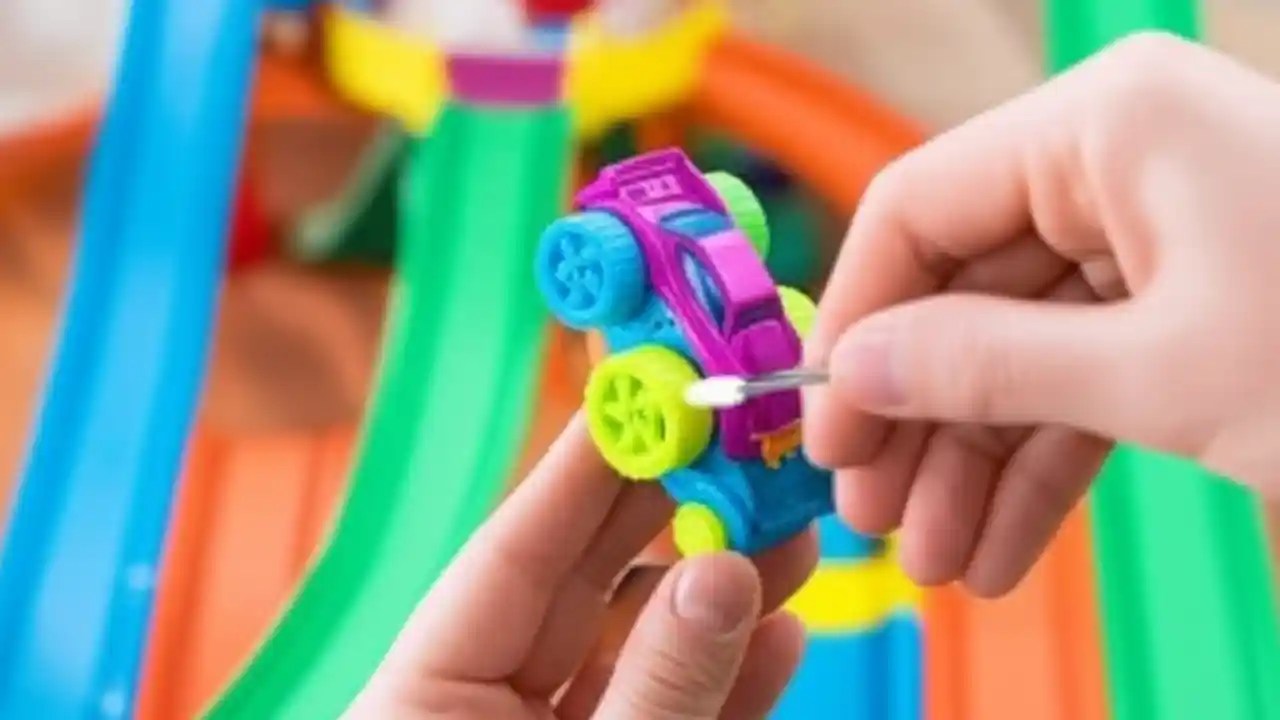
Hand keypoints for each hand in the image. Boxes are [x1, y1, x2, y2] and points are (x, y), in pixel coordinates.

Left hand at [347, 416, 816, 719]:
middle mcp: (480, 708)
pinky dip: (725, 681)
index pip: (508, 556)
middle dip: (668, 521)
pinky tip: (777, 636)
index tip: (643, 397)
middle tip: (738, 455)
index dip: (579, 472)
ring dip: (716, 598)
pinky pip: (667, 716)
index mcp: (421, 699)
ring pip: (637, 651)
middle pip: (582, 590)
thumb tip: (723, 572)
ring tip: (785, 539)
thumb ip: (655, 687)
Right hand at [803, 32, 1279, 596]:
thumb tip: (852, 373)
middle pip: (965, 291)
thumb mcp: (1158, 371)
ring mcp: (1158, 232)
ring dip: (973, 462)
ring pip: (1021, 348)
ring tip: (937, 562)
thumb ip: (981, 364)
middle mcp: (1119, 162)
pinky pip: (1085, 378)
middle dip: (918, 418)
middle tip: (873, 516)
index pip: (919, 208)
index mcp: (1104, 125)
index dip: (859, 321)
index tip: (825, 423)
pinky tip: (997, 546)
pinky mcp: (1192, 301)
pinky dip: (1042, 464)